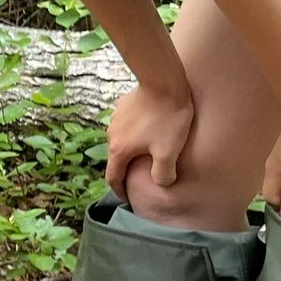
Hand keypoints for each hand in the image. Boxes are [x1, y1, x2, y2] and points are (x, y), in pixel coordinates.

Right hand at [105, 81, 195, 199]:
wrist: (164, 82)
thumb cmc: (167, 119)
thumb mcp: (169, 152)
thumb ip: (163, 174)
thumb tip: (160, 183)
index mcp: (119, 150)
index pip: (113, 177)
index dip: (120, 191)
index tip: (128, 197)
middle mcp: (111, 135)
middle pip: (117, 158)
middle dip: (128, 168)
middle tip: (143, 173)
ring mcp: (115, 118)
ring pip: (122, 140)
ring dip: (132, 147)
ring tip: (149, 148)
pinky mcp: (123, 105)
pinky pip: (127, 124)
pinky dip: (135, 131)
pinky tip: (149, 127)